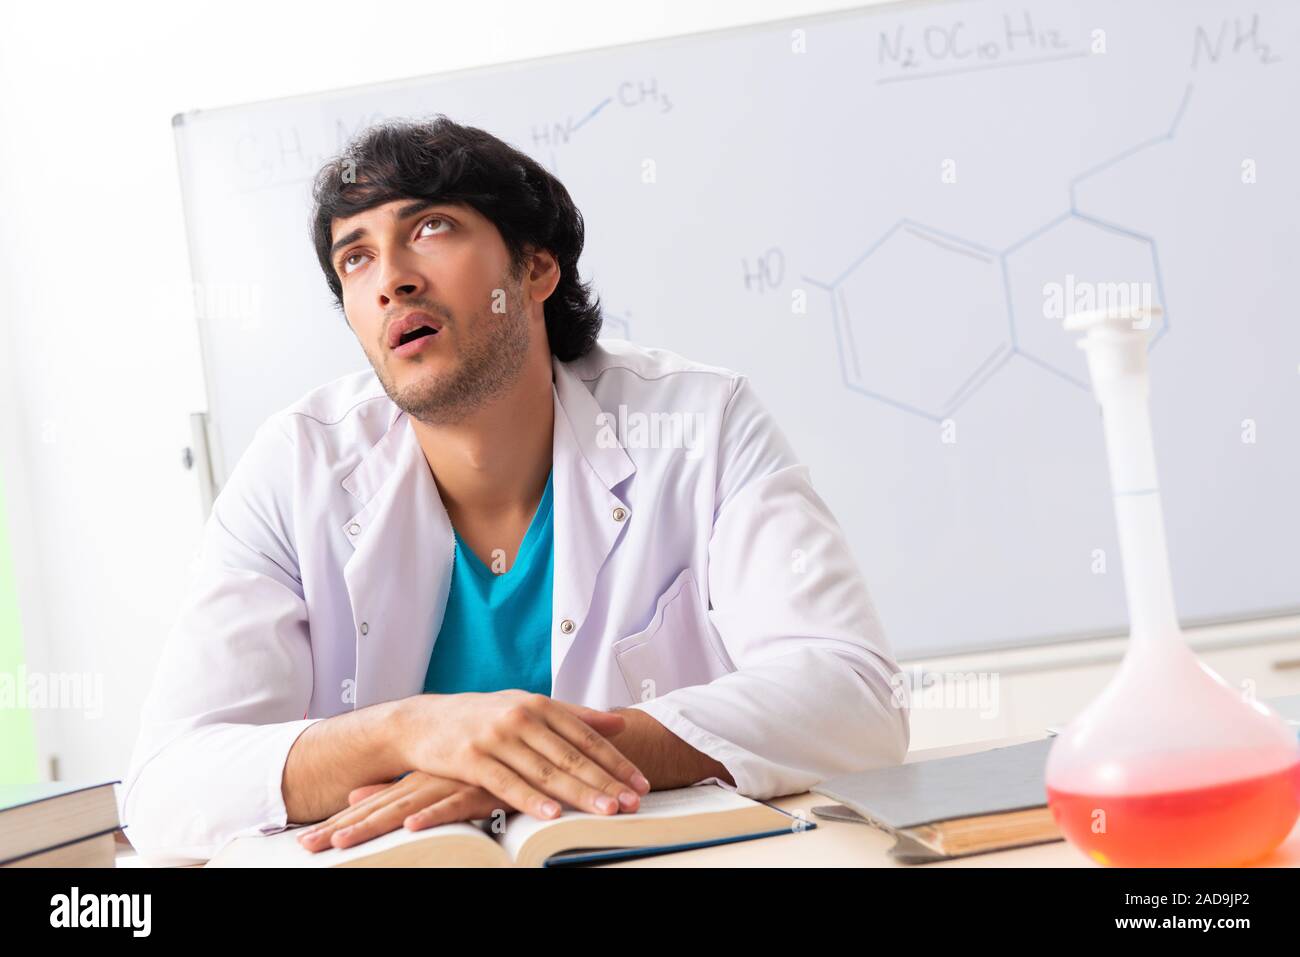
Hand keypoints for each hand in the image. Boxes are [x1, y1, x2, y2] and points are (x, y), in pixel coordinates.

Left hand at [296, 770, 504, 852]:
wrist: (524, 745)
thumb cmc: (477, 769)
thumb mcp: (432, 781)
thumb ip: (397, 790)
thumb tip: (355, 794)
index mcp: (412, 782)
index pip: (368, 807)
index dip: (338, 823)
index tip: (307, 842)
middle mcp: (424, 782)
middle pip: (376, 810)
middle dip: (342, 829)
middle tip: (309, 847)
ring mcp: (449, 785)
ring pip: (404, 809)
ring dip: (373, 826)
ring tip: (343, 842)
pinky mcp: (479, 790)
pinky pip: (453, 806)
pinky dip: (433, 815)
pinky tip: (412, 826)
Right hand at [397, 691, 650, 820]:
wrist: (423, 721)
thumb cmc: (482, 716)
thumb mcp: (527, 707)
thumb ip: (574, 716)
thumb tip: (618, 725)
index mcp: (539, 704)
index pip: (586, 737)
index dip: (616, 761)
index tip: (640, 783)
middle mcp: (521, 716)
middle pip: (571, 755)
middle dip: (605, 781)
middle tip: (632, 802)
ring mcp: (496, 737)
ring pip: (545, 771)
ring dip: (578, 794)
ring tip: (605, 811)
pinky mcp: (472, 758)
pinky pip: (507, 783)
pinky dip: (531, 800)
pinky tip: (552, 814)